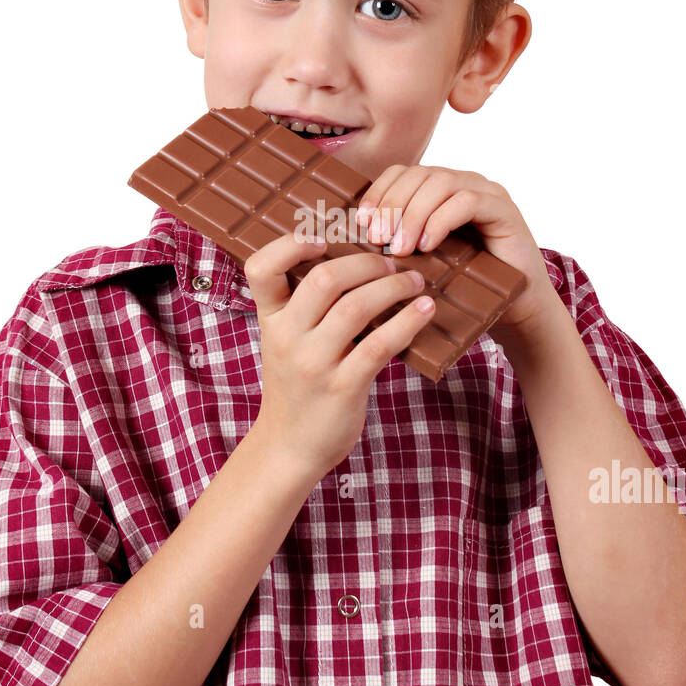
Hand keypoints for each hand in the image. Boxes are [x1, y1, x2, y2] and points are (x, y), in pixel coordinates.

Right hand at [243, 228, 436, 477]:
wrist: (289, 448)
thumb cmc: (296, 388)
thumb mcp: (285, 343)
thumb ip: (305, 309)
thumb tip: (355, 265)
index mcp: (270, 320)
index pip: (261, 269)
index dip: (290, 244)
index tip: (324, 238)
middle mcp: (287, 338)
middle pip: (324, 278)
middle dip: (366, 262)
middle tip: (391, 262)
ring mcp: (314, 363)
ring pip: (357, 306)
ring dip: (394, 287)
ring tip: (415, 282)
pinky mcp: (343, 387)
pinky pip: (380, 345)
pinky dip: (408, 322)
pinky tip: (425, 311)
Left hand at [356, 165, 558, 341]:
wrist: (515, 309)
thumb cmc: (464, 288)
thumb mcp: (422, 262)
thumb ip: (396, 243)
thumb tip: (352, 242)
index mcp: (440, 191)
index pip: (403, 172)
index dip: (379, 192)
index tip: (361, 222)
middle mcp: (463, 183)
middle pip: (419, 174)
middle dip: (392, 204)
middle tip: (377, 239)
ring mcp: (486, 193)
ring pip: (441, 182)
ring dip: (413, 214)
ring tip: (400, 247)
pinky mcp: (504, 210)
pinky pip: (468, 201)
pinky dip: (442, 220)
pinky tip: (427, 245)